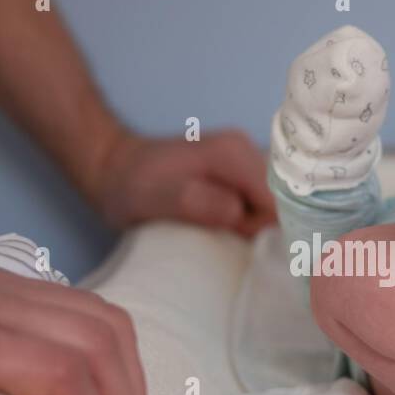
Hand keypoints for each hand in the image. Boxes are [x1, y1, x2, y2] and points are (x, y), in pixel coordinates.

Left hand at [93, 128, 276, 236]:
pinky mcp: (238, 174)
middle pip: (281, 203)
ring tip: (222, 236)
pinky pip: (259, 204)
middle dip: (260, 229)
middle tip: (224, 240)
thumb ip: (195, 202)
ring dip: (253, 227)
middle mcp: (247, 150)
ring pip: (271, 206)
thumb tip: (237, 212)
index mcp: (234, 153)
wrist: (113, 169)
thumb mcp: (156, 198)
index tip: (237, 244)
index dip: (263, 230)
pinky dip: (248, 222)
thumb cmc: (131, 187)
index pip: (278, 201)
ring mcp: (244, 161)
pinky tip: (225, 229)